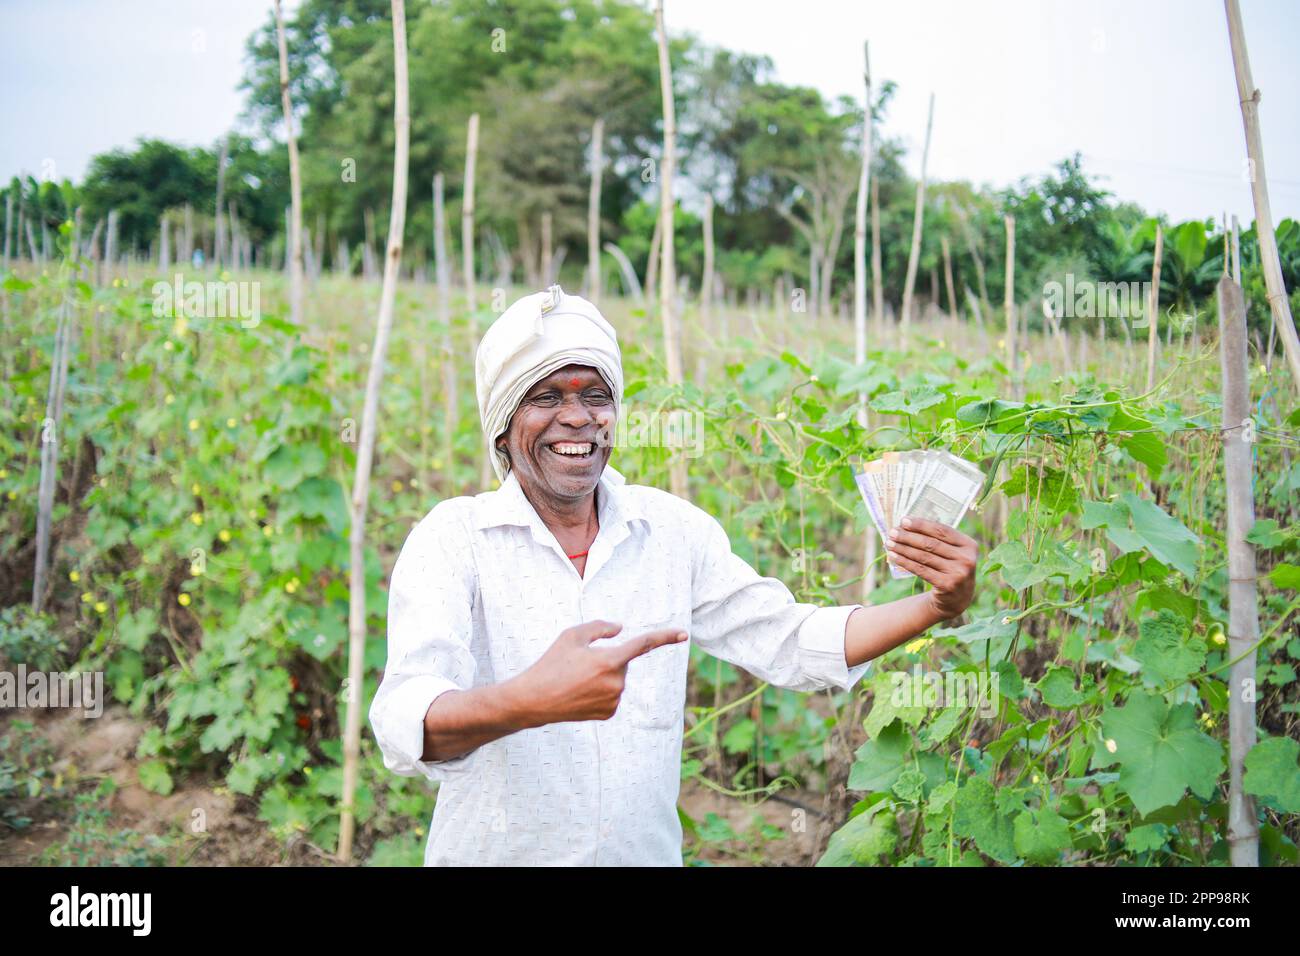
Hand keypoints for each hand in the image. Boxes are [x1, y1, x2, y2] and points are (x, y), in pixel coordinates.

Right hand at [516, 620, 687, 723]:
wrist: (534, 700)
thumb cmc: (552, 663)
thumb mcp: (572, 636)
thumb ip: (600, 627)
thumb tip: (620, 629)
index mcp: (610, 660)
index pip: (643, 644)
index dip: (665, 637)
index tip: (683, 634)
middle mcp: (616, 683)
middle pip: (622, 662)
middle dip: (607, 659)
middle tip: (578, 665)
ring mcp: (614, 700)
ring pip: (617, 679)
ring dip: (603, 675)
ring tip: (576, 680)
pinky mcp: (609, 713)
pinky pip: (612, 694)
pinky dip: (600, 690)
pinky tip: (580, 693)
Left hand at [885, 517, 978, 619]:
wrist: (957, 598)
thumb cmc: (950, 567)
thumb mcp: (952, 553)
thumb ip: (938, 539)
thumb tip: (906, 525)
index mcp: (970, 545)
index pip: (942, 530)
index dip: (921, 525)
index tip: (903, 520)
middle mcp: (967, 559)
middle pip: (931, 544)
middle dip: (908, 536)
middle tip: (892, 532)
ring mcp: (958, 573)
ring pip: (924, 557)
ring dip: (903, 548)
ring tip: (889, 543)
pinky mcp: (947, 585)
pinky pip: (921, 570)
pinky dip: (905, 562)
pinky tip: (893, 557)